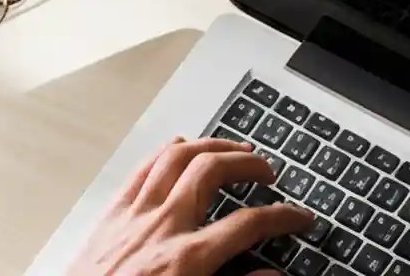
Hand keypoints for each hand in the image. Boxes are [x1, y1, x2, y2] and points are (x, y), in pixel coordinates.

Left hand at [68, 137, 313, 275]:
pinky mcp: (110, 217)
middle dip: (248, 164)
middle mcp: (160, 229)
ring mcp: (132, 218)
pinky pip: (141, 169)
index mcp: (185, 261)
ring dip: (211, 146)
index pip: (249, 224)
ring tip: (233, 150)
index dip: (284, 216)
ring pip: (176, 158)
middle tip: (267, 172)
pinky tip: (182, 150)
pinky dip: (166, 153)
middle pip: (212, 170)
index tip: (299, 217)